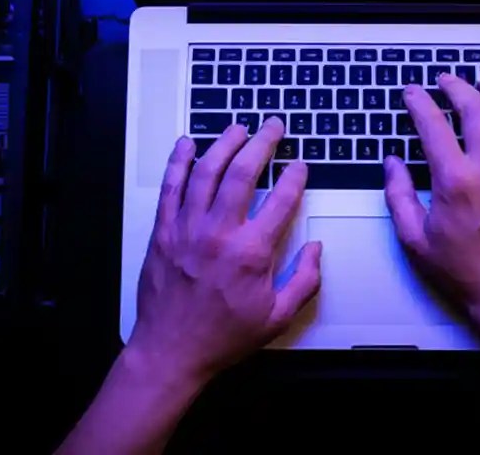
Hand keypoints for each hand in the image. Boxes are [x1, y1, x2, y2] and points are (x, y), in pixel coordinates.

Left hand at [127, 118, 320, 381]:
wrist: (171, 352)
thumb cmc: (224, 337)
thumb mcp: (278, 318)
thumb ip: (305, 281)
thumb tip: (316, 249)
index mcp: (251, 253)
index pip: (281, 200)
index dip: (295, 177)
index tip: (301, 165)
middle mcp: (219, 233)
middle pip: (242, 173)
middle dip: (262, 143)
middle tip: (272, 126)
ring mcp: (187, 229)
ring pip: (205, 172)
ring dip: (223, 143)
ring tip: (238, 128)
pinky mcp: (163, 232)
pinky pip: (170, 188)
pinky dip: (178, 162)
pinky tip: (186, 144)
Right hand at [384, 70, 479, 307]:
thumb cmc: (463, 270)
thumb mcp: (414, 238)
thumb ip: (398, 195)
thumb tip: (392, 163)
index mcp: (455, 181)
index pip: (433, 125)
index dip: (419, 103)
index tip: (412, 94)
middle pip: (475, 109)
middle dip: (457, 87)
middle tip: (445, 81)